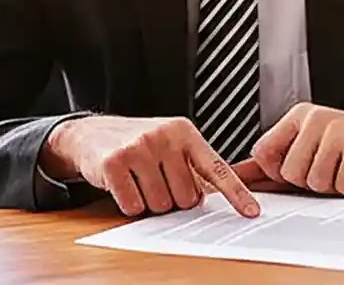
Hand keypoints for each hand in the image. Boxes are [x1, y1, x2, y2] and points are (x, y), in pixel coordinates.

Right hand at [40, 115, 260, 217]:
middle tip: (157, 180)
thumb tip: (218, 197)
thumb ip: (194, 166)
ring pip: (161, 205)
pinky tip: (124, 184)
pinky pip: (134, 206)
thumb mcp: (171, 144)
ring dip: (150, 202)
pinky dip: (130, 204)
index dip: (236, 193)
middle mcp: (164, 137)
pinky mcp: (115, 163)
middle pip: (186, 198)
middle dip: (173, 198)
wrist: (93, 133)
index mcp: (185, 132)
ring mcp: (139, 148)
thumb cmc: (139, 142)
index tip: (251, 211)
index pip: (216, 167)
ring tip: (140, 180)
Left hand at [249, 104, 343, 195]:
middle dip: (310, 181)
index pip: (263, 154)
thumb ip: (272, 162)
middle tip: (332, 166)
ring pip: (314, 182)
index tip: (303, 166)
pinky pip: (341, 184)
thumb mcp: (308, 147)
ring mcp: (337, 130)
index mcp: (299, 117)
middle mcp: (315, 119)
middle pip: (289, 173)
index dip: (280, 172)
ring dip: (333, 184)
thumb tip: (237, 175)